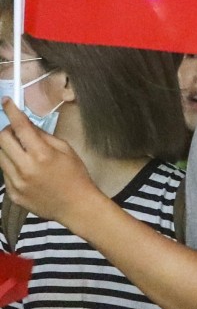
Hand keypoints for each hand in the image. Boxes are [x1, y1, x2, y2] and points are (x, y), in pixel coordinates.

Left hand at [0, 98, 104, 226]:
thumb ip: (44, 137)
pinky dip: (12, 167)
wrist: (76, 206)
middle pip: (1, 139)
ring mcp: (16, 182)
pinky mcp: (12, 193)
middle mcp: (25, 168)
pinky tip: (27, 171)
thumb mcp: (66, 150)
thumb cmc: (76, 176)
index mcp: (42, 155)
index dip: (11, 111)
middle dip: (7, 130)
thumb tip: (27, 125)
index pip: (20, 127)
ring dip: (7, 149)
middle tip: (16, 132)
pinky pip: (5, 173)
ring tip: (21, 152)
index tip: (6, 102)